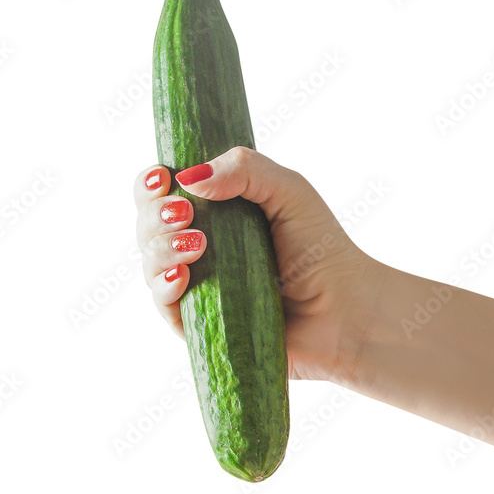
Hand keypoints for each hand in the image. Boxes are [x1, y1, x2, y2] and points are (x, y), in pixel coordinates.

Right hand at [134, 146, 383, 384]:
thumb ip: (244, 169)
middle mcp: (201, 248)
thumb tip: (188, 178)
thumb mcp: (289, 191)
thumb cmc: (321, 249)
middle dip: (154, 215)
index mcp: (216, 213)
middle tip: (185, 214)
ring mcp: (199, 287)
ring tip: (197, 244)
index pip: (163, 193)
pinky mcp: (202, 324)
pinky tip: (181, 276)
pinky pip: (165, 307)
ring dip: (160, 248)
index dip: (151, 185)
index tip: (163, 180)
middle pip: (147, 225)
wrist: (346, 310)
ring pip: (149, 263)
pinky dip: (163, 287)